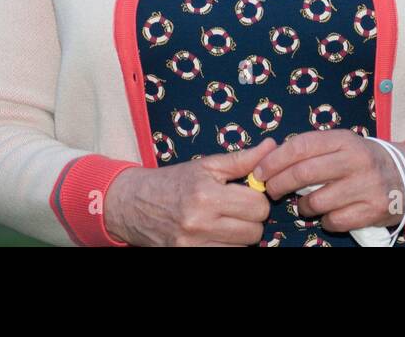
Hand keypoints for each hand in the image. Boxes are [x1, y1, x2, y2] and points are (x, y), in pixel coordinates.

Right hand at [103, 138, 276, 245]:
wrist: (132, 205)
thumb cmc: (172, 181)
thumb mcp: (205, 165)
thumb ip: (241, 159)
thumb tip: (272, 147)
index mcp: (206, 195)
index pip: (258, 206)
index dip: (257, 199)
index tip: (246, 195)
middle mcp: (199, 223)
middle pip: (255, 232)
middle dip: (251, 220)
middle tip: (236, 210)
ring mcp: (193, 246)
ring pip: (242, 248)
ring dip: (239, 236)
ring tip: (225, 222)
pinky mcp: (187, 257)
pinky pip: (224, 257)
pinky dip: (226, 247)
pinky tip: (216, 235)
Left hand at [251, 131, 404, 232]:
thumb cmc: (364, 159)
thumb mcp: (342, 143)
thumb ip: (312, 148)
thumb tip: (270, 158)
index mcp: (344, 139)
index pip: (300, 147)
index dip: (274, 160)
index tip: (259, 171)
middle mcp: (355, 160)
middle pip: (303, 174)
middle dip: (278, 184)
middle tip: (269, 190)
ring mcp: (366, 186)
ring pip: (315, 201)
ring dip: (302, 206)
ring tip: (304, 203)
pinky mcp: (373, 211)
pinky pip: (333, 221)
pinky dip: (325, 220)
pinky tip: (328, 213)